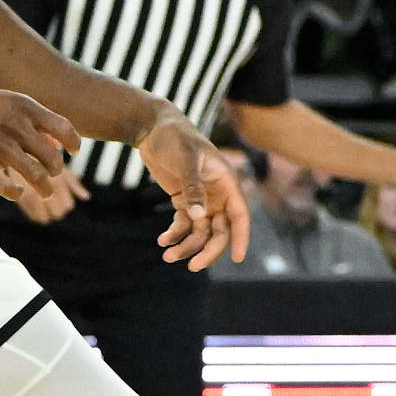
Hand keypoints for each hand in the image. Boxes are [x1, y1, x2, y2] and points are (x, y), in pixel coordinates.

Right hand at [0, 83, 84, 219]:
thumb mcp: (8, 103)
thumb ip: (33, 120)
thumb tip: (57, 142)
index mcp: (25, 107)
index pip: (63, 127)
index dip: (73, 143)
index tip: (73, 153)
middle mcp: (15, 124)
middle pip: (51, 156)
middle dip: (56, 171)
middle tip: (52, 177)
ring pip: (34, 174)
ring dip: (44, 188)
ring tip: (45, 193)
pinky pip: (3, 184)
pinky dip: (15, 193)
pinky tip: (17, 193)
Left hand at [139, 113, 249, 269]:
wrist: (154, 129)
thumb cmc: (176, 139)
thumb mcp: (185, 160)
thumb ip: (192, 189)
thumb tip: (199, 218)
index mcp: (226, 182)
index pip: (239, 215)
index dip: (241, 237)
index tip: (238, 259)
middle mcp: (218, 194)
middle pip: (220, 230)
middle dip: (208, 250)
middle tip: (192, 267)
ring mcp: (202, 199)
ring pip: (201, 232)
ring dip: (187, 246)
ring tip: (168, 254)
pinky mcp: (184, 201)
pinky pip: (184, 225)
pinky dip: (175, 235)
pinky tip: (163, 241)